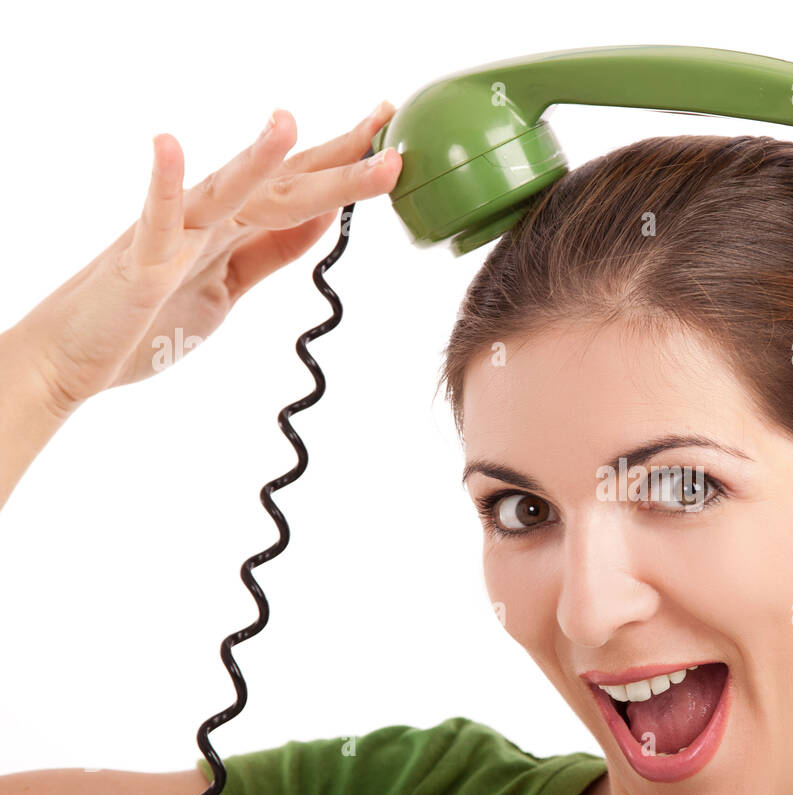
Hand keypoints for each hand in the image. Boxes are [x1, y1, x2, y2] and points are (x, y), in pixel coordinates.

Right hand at [17, 102, 401, 415]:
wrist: (80, 354)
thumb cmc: (150, 315)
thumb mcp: (232, 282)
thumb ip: (272, 250)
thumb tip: (323, 220)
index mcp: (235, 227)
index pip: (301, 186)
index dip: (347, 159)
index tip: (392, 128)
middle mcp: (208, 220)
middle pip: (284, 186)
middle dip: (336, 157)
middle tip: (384, 123)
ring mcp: (173, 238)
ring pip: (226, 193)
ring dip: (257, 157)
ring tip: (288, 123)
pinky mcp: (139, 265)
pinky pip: (153, 224)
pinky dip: (162, 187)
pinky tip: (170, 148)